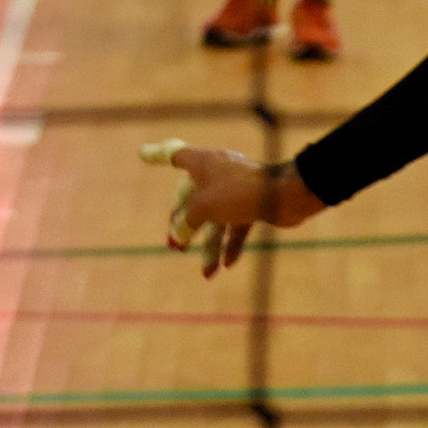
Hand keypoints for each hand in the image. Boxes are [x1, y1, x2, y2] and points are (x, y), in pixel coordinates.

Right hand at [169, 148, 326, 277]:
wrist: (284, 196)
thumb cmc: (237, 193)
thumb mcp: (202, 209)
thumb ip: (186, 222)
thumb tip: (178, 236)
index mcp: (203, 163)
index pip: (174, 156)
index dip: (157, 154)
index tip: (143, 153)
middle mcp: (219, 172)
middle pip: (193, 196)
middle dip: (184, 223)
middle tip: (175, 245)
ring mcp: (237, 188)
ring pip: (217, 218)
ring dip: (211, 246)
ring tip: (207, 273)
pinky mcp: (254, 203)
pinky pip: (237, 225)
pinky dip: (232, 243)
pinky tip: (227, 264)